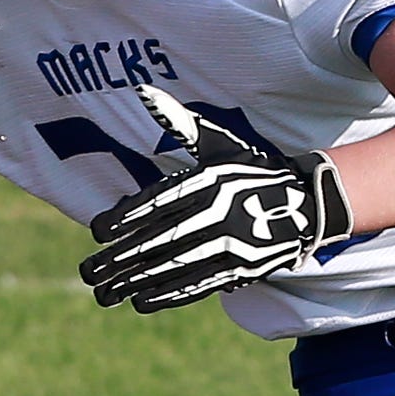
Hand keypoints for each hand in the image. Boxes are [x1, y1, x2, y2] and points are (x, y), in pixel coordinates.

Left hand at [78, 86, 352, 312]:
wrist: (305, 202)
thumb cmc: (250, 171)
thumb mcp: (219, 145)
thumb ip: (180, 124)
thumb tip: (146, 94)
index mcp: (210, 182)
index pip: (160, 202)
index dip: (127, 217)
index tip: (97, 231)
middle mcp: (219, 213)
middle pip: (161, 239)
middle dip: (122, 258)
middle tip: (89, 271)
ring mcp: (231, 244)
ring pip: (175, 267)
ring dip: (137, 283)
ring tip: (105, 293)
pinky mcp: (241, 269)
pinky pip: (199, 285)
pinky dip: (169, 295)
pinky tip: (140, 302)